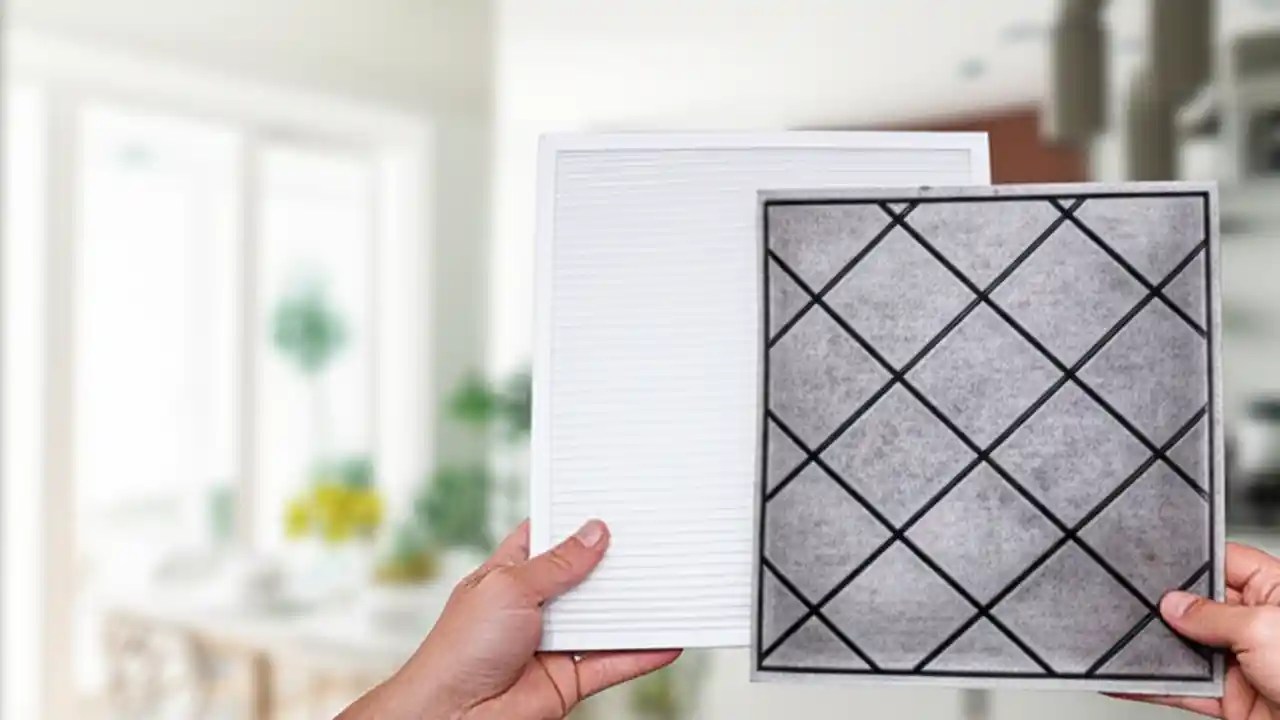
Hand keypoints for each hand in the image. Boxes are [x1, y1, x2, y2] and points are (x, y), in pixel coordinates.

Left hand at [339, 519, 681, 718]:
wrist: (452, 715)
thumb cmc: (457, 649)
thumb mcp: (508, 587)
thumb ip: (558, 564)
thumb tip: (594, 535)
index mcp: (510, 575)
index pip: (547, 539)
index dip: (574, 522)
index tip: (608, 506)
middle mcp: (534, 607)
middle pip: (585, 579)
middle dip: (614, 564)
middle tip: (649, 542)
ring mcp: (553, 643)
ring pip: (604, 621)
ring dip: (634, 609)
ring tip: (669, 586)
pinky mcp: (569, 679)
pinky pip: (613, 663)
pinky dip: (641, 654)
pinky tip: (665, 641)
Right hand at [1113, 542, 1279, 718]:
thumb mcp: (1263, 629)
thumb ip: (1212, 615)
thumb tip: (1174, 605)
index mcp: (1276, 592)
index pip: (1226, 564)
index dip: (1194, 562)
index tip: (1158, 563)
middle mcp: (1259, 626)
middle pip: (1200, 608)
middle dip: (1168, 610)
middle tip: (1135, 606)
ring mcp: (1244, 663)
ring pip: (1188, 650)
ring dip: (1157, 650)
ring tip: (1124, 641)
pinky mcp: (1234, 699)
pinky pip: (1186, 689)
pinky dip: (1157, 686)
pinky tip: (1132, 680)